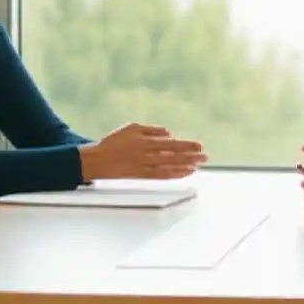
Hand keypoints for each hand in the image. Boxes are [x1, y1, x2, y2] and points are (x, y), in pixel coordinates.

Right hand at [78, 123, 206, 180]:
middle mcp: (146, 154)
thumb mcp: (132, 127)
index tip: (199, 146)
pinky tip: (186, 173)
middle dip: (190, 156)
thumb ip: (152, 130)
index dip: (186, 145)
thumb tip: (170, 134)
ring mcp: (144, 166)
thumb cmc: (115, 141)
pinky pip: (162, 176)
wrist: (98, 160)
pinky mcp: (142, 176)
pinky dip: (175, 174)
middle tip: (205, 156)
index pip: (170, 143)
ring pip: (169, 167)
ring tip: (199, 165)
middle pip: (173, 156)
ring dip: (185, 166)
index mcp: (144, 140)